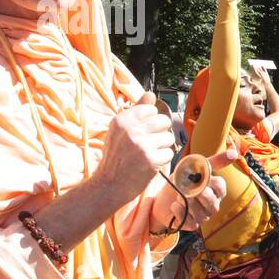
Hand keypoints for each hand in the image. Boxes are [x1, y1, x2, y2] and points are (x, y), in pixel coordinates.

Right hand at [94, 92, 177, 207]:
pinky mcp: (151, 159)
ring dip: (162, 147)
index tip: (142, 132)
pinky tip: (150, 164)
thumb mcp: (120, 130)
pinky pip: (169, 153)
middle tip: (148, 144)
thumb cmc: (116, 157)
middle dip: (160, 133)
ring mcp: (141, 144)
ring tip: (148, 154)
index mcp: (122, 119)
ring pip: (168, 137)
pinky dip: (162, 160)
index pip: (151, 110)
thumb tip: (150, 94)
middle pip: (164, 121)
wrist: (109, 184)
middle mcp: (131, 129)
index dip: (151, 122)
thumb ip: (136, 110)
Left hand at [150, 148, 238, 234]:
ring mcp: (204, 217)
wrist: (161, 198)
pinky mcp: (193, 226)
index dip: (205, 180)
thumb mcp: (193, 168)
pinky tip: (174, 205)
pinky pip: (188, 219)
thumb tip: (234, 153)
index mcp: (216, 191)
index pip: (220, 186)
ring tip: (178, 196)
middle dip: (195, 193)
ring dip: (185, 201)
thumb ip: (213, 161)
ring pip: (200, 211)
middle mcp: (213, 205)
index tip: (194, 176)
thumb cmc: (181, 182)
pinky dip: (179, 210)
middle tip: (184, 188)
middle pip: (211, 200)